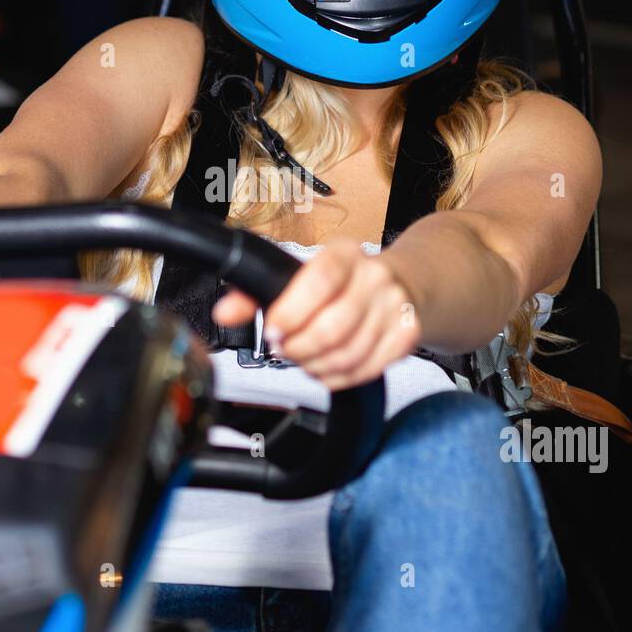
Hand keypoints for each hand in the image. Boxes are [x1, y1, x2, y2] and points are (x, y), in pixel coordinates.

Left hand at [212, 239, 420, 389]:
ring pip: (348, 354)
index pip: (318, 281)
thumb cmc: (344, 282)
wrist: (405, 284)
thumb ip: (256, 292)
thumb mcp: (301, 276)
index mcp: (345, 254)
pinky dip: (338, 377)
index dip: (291, 312)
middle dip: (299, 347)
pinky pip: (366, 370)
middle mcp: (375, 277)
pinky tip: (326, 368)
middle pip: (332, 327)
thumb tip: (224, 313)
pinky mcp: (407, 335)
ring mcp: (396, 307)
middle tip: (284, 349)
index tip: (273, 329)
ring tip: (303, 359)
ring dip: (315, 366)